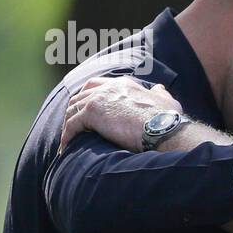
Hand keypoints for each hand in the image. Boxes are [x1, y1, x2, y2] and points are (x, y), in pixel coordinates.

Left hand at [60, 77, 180, 151]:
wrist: (162, 128)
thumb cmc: (167, 119)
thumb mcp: (166, 101)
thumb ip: (160, 93)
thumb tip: (160, 88)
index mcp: (123, 84)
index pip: (97, 85)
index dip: (88, 97)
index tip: (86, 110)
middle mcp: (108, 87)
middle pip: (81, 95)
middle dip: (74, 110)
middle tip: (73, 126)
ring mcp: (98, 98)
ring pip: (73, 109)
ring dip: (68, 124)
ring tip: (68, 139)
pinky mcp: (91, 113)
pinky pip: (71, 125)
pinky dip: (67, 136)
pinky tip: (65, 148)